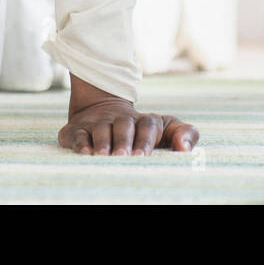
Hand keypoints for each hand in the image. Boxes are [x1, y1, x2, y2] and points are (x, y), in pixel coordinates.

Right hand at [58, 74, 197, 154]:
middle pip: (124, 125)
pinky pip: (78, 134)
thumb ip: (186, 133)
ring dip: (103, 143)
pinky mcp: (78, 129)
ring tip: (104, 158)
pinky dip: (81, 143)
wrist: (99, 106)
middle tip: (124, 157)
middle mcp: (120, 119)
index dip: (145, 139)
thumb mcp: (166, 128)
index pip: (148, 124)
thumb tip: (185, 147)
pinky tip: (86, 154)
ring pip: (101, 129)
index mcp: (144, 120)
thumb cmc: (141, 130)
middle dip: (124, 141)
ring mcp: (98, 122)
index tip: (143, 155)